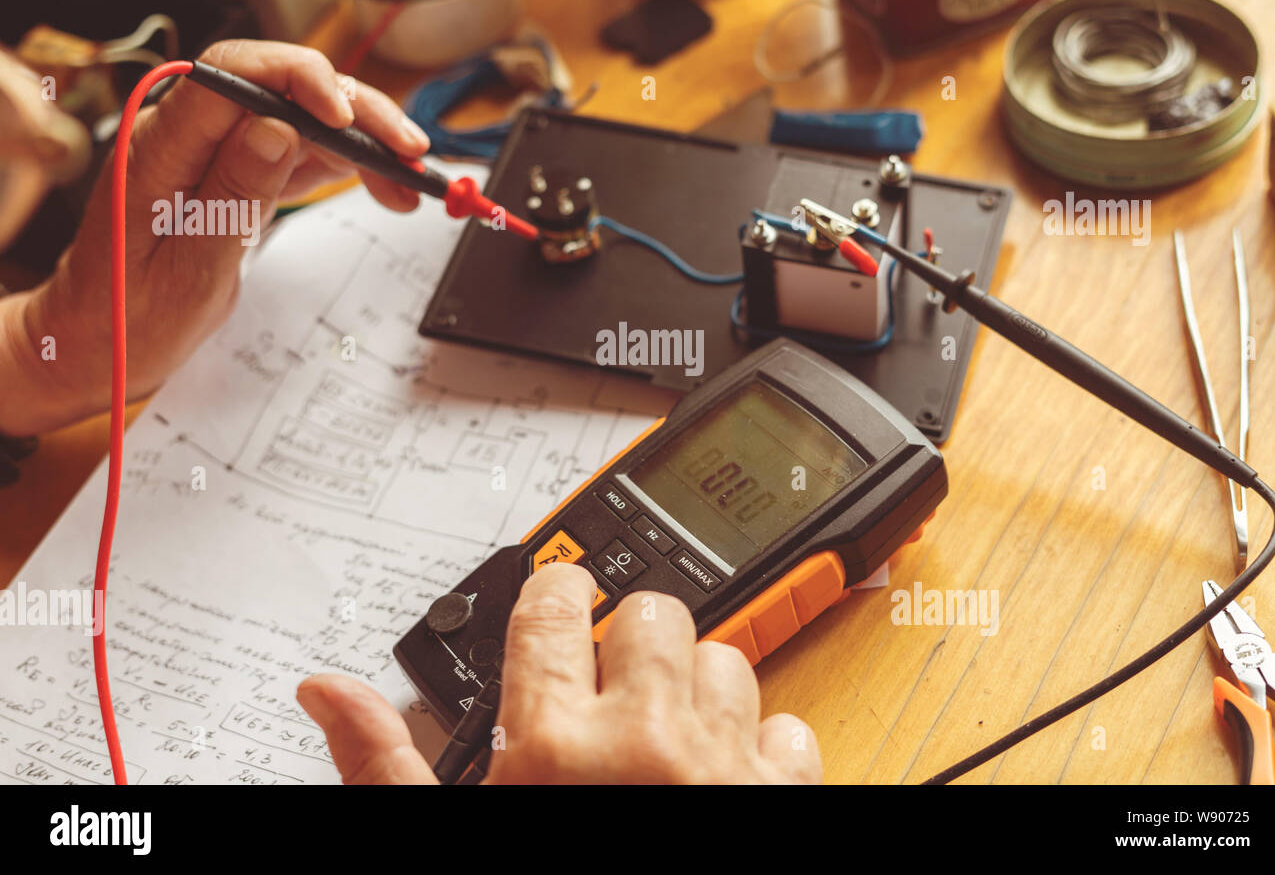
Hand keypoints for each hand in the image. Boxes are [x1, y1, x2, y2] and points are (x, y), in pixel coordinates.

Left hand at [0, 39, 430, 434]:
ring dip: (364, 139)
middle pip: (283, 88)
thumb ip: (232, 193)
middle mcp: (190, 134)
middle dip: (354, 110)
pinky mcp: (242, 173)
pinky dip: (350, 166)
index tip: (345, 115)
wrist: (102, 340)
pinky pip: (304, 152)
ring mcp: (219, 151)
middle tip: (408, 151)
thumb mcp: (187, 268)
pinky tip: (387, 187)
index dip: (297, 78)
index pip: (232, 75)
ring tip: (412, 176)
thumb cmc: (130, 313)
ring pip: (305, 117)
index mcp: (160, 146)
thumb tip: (276, 128)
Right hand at [298, 563, 821, 783]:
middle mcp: (645, 744)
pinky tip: (721, 778)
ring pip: (725, 660)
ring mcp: (721, 771)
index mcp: (552, 751)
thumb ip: (385, 766)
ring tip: (663, 738)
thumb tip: (327, 692)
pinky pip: (788, 729)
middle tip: (609, 682)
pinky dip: (760, 745)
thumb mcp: (450, 843)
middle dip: (628, 639)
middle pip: (652, 616)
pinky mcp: (780, 802)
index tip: (558, 593)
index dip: (554, 588)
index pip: (552, 609)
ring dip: (695, 688)